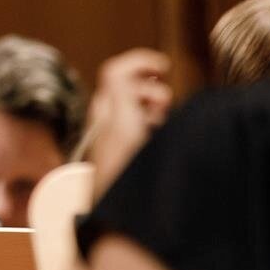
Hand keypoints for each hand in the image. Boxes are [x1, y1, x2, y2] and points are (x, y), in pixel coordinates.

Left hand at [83, 47, 173, 194]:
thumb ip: (123, 86)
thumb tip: (134, 64)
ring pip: (141, 106)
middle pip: (131, 86)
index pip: (116, 70)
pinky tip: (162, 136)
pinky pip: (147, 126)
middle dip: (153, 88)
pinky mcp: (131, 151)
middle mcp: (109, 118)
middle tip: (164, 103)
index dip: (140, 62)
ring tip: (162, 121)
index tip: (163, 66)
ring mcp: (119, 134)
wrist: (123, 207)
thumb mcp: (122, 117)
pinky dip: (158, 124)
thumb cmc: (122, 166)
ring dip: (156, 107)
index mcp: (105, 106)